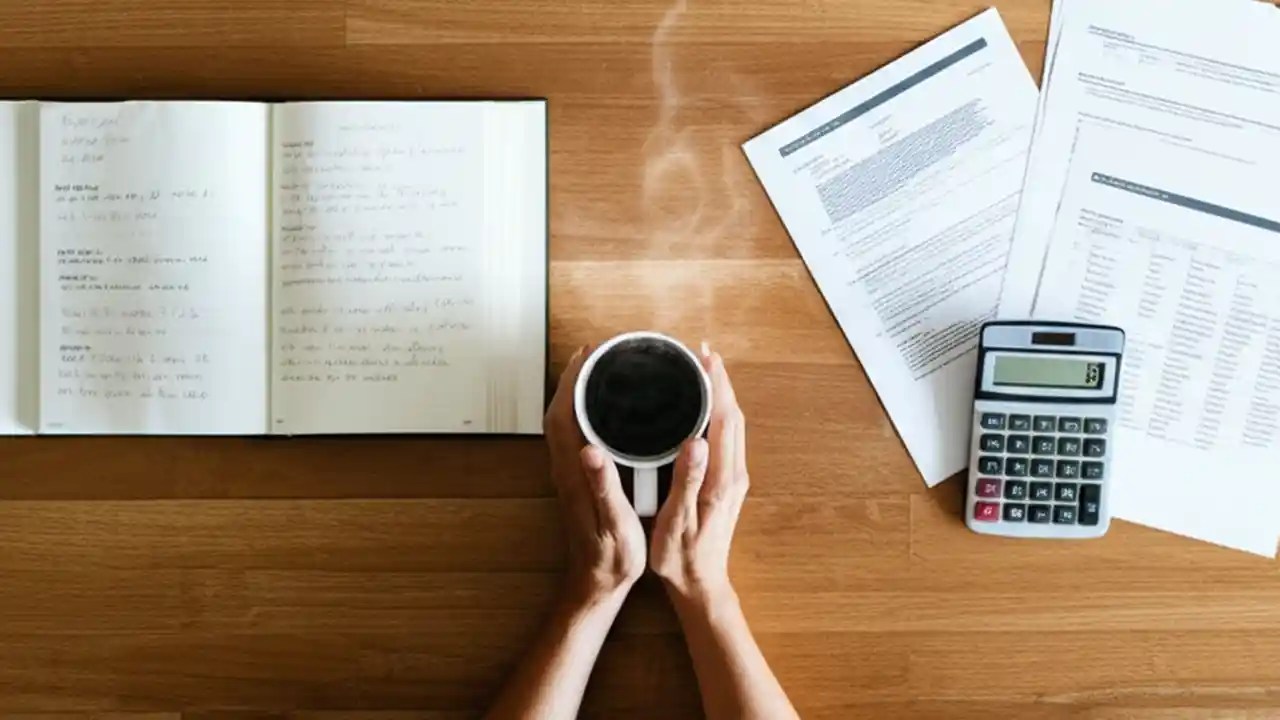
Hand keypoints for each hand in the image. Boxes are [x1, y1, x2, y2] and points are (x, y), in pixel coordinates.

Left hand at [544, 346, 646, 605]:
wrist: (596, 583)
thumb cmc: (611, 558)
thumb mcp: (615, 526)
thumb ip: (603, 488)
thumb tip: (590, 450)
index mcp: (575, 474)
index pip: (563, 416)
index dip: (573, 381)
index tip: (590, 354)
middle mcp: (566, 468)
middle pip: (559, 410)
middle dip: (574, 376)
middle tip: (599, 351)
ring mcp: (569, 473)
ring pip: (564, 420)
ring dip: (576, 390)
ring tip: (600, 368)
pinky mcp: (576, 478)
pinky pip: (573, 432)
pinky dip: (582, 409)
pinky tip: (601, 405)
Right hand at [650, 349, 748, 608]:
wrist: (701, 585)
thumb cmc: (681, 557)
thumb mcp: (678, 521)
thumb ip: (688, 480)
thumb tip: (696, 441)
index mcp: (721, 478)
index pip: (723, 419)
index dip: (715, 385)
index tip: (703, 357)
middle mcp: (733, 473)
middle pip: (732, 415)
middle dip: (720, 381)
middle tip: (700, 353)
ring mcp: (733, 478)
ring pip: (732, 424)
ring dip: (720, 394)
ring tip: (702, 370)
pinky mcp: (727, 483)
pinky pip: (727, 436)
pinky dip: (717, 412)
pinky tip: (702, 407)